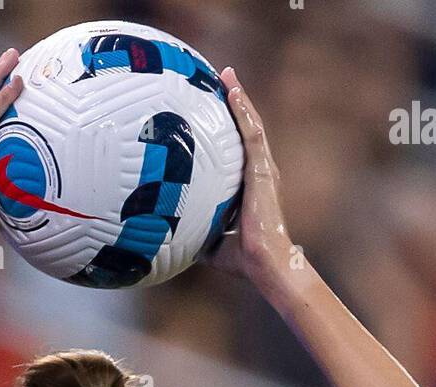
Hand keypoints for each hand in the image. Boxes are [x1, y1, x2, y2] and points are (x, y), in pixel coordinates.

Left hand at [208, 69, 294, 291]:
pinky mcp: (262, 171)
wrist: (264, 263)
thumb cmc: (243, 260)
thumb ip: (198, 233)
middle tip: (224, 80)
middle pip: (248, 131)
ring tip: (227, 74)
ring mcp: (263, 170)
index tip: (218, 110)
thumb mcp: (213, 244)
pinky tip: (233, 90)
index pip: (240, 152)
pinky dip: (243, 110)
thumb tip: (171, 236)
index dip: (232, 129)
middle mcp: (261, 174)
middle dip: (237, 105)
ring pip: (251, 125)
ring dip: (240, 99)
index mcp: (252, 188)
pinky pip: (251, 133)